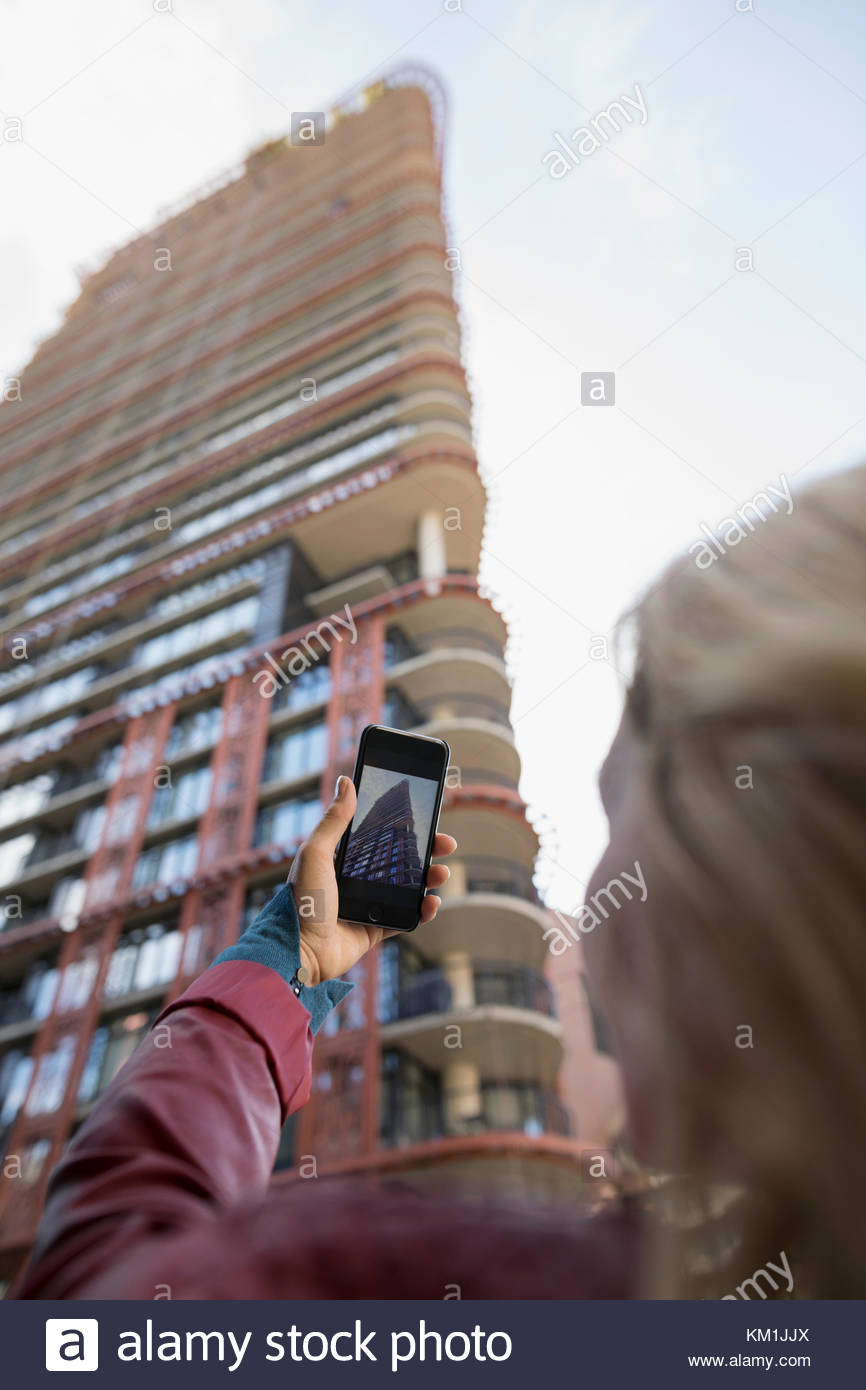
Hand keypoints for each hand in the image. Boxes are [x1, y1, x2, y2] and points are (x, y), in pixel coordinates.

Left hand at [288, 774, 456, 984]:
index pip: (378, 836)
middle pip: (399, 859)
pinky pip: (405, 918)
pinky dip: (423, 911)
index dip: (402, 826)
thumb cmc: (301, 901)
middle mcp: (355, 880)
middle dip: (426, 850)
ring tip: (441, 873)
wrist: (299, 952)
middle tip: (445, 843)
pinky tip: (432, 902)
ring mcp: (366, 905)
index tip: (424, 814)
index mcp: (340, 859)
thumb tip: (346, 781)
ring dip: (429, 878)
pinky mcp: (374, 929)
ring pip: (407, 887)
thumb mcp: (315, 853)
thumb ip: (334, 820)